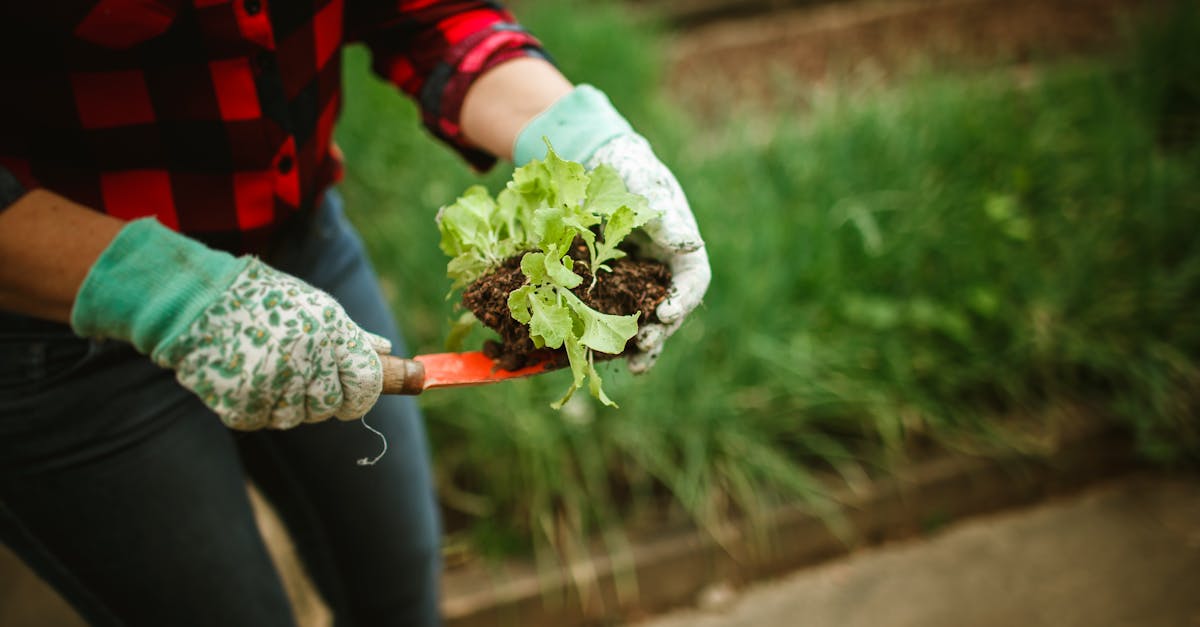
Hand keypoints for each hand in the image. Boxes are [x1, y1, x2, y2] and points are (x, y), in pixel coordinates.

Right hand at [72, 219, 389, 429]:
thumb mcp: (316, 307)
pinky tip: (244, 375)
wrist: (197, 301)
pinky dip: (255, 406)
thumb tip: (386, 351)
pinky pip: (262, 420)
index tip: (354, 390)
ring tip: (267, 365)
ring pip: (297, 418)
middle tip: (299, 369)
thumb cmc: (265, 301)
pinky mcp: (242, 405)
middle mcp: (307, 360)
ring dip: (287, 401)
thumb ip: (352, 337)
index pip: (368, 385)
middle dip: (323, 396)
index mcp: (331, 332)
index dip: (363, 391)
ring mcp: (273, 385)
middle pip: (333, 408)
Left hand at [587, 134, 709, 372]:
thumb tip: (690, 243)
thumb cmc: (630, 171)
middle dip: (661, 331)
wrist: (599, 166)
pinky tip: (602, 353)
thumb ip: (665, 217)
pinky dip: (612, 334)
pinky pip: (617, 313)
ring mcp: (640, 279)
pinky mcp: (614, 284)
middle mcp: (665, 268)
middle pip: (672, 308)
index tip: (666, 314)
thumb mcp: (646, 186)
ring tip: (634, 367)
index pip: (694, 280)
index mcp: (682, 247)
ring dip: (643, 344)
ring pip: (647, 318)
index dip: (683, 300)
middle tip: (643, 345)